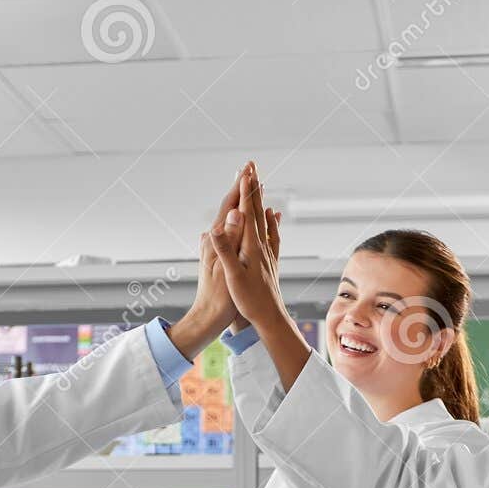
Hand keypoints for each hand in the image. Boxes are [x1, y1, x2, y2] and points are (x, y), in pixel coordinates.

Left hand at [165, 170, 252, 356]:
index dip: (241, 185)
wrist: (207, 318)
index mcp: (217, 239)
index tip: (249, 166)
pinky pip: (235, 230)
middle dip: (241, 186)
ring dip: (242, 200)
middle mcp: (215, 239)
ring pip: (232, 217)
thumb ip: (230, 240)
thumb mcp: (228, 268)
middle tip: (250, 166)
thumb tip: (236, 213)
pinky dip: (244, 220)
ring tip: (251, 186)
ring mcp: (217, 247)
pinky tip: (246, 218)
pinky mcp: (221, 255)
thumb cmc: (220, 299)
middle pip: (230, 206)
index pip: (231, 205)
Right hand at [211, 161, 287, 329]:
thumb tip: (216, 227)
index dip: (245, 192)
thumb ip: (225, 249)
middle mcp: (262, 246)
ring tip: (261, 186)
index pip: (247, 213)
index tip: (244, 172)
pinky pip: (271, 236)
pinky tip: (272, 218)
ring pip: (265, 221)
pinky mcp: (270, 262)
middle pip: (258, 211)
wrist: (271, 319)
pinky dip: (271, 222)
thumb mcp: (232, 275)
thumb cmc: (250, 300)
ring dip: (261, 202)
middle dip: (254, 189)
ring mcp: (268, 254)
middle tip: (253, 168)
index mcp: (251, 247)